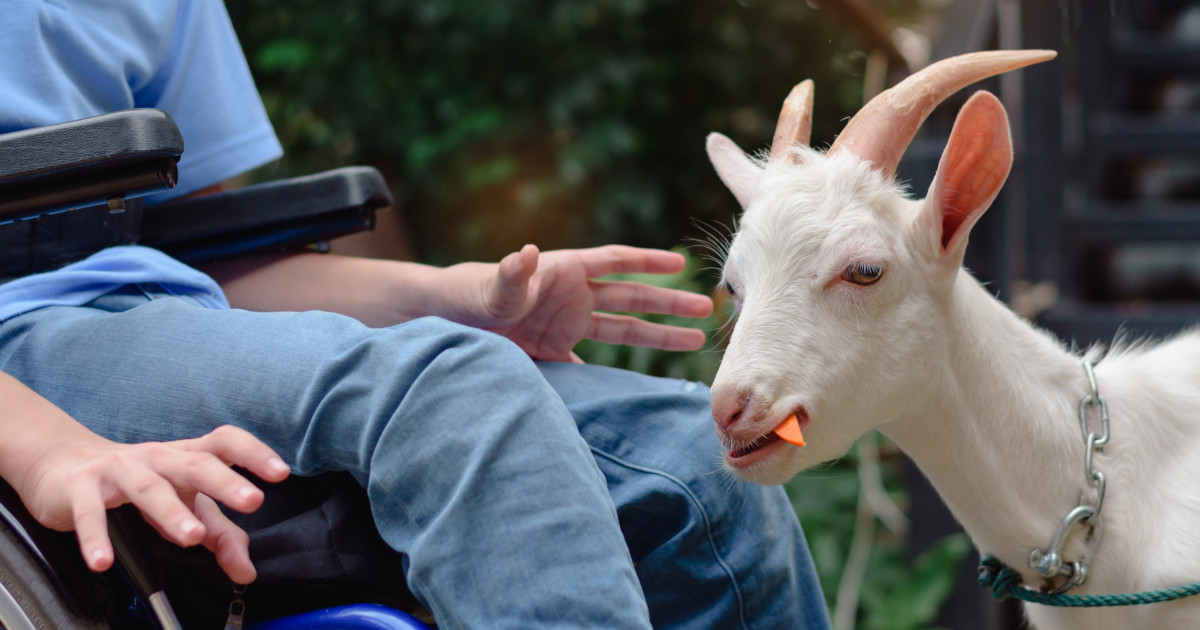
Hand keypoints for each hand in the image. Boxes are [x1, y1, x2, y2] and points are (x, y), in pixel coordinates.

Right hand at [17, 425, 289, 583]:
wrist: (64, 464)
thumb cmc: (140, 482)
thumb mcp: (184, 504)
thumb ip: (220, 534)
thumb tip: (246, 570)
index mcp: (187, 456)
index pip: (225, 443)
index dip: (254, 452)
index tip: (281, 473)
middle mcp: (157, 457)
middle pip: (194, 465)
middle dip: (225, 482)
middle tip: (252, 501)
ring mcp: (118, 469)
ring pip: (148, 488)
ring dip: (171, 512)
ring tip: (192, 537)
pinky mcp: (81, 488)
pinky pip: (91, 513)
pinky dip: (97, 537)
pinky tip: (104, 560)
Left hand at [445, 244, 713, 361]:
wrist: (444, 322)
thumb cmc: (469, 296)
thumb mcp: (493, 288)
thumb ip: (512, 273)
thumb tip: (529, 251)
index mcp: (565, 272)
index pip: (616, 262)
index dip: (649, 260)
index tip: (682, 262)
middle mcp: (573, 296)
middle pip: (631, 298)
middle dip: (669, 302)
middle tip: (706, 307)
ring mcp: (566, 324)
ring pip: (622, 329)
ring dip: (658, 335)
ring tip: (693, 340)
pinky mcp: (554, 350)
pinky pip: (592, 361)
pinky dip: (614, 373)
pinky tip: (640, 384)